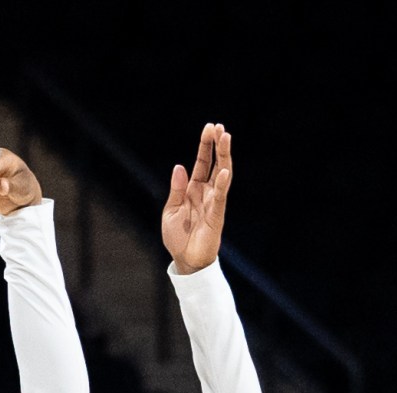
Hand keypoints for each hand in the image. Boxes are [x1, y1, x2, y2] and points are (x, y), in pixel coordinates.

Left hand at [159, 122, 231, 272]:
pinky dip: (221, 183)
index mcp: (193, 189)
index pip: (202, 162)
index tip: (210, 128)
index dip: (206, 145)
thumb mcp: (171, 210)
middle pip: (215, 163)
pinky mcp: (216, 215)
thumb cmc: (177, 237)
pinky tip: (224, 169)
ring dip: (224, 157)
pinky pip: (220, 197)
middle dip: (218, 145)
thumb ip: (176, 189)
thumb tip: (180, 167)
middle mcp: (206, 192)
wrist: (185, 261)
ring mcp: (213, 202)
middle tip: (220, 128)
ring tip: (226, 138)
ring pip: (222, 175)